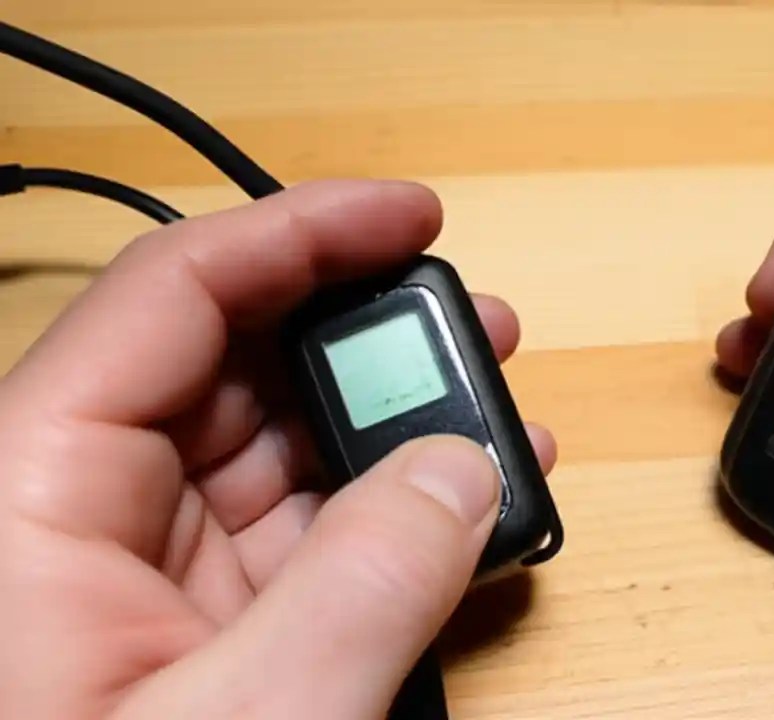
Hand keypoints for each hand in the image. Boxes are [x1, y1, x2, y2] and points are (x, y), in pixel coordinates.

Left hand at [0, 180, 556, 717]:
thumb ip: (371, 585)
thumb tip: (470, 469)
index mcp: (29, 493)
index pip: (175, 298)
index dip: (302, 233)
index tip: (416, 217)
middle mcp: (75, 517)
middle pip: (236, 369)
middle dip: (368, 338)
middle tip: (482, 327)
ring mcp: (139, 585)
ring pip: (279, 460)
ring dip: (395, 434)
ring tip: (503, 414)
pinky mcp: (190, 645)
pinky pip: (300, 549)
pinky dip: (389, 526)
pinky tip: (469, 513)